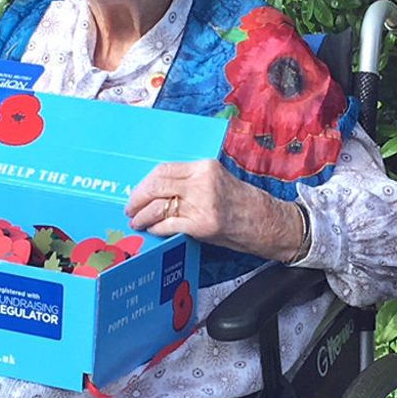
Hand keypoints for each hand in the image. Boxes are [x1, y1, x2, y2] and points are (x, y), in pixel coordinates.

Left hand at [126, 159, 305, 261]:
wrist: (266, 222)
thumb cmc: (241, 204)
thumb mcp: (216, 182)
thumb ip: (190, 182)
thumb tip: (157, 190)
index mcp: (205, 167)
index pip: (164, 170)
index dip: (145, 182)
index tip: (137, 191)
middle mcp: (203, 183)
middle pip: (158, 185)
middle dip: (138, 198)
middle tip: (130, 208)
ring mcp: (203, 204)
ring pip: (160, 205)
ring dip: (143, 215)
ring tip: (137, 222)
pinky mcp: (203, 225)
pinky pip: (169, 224)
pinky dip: (156, 228)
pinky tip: (152, 230)